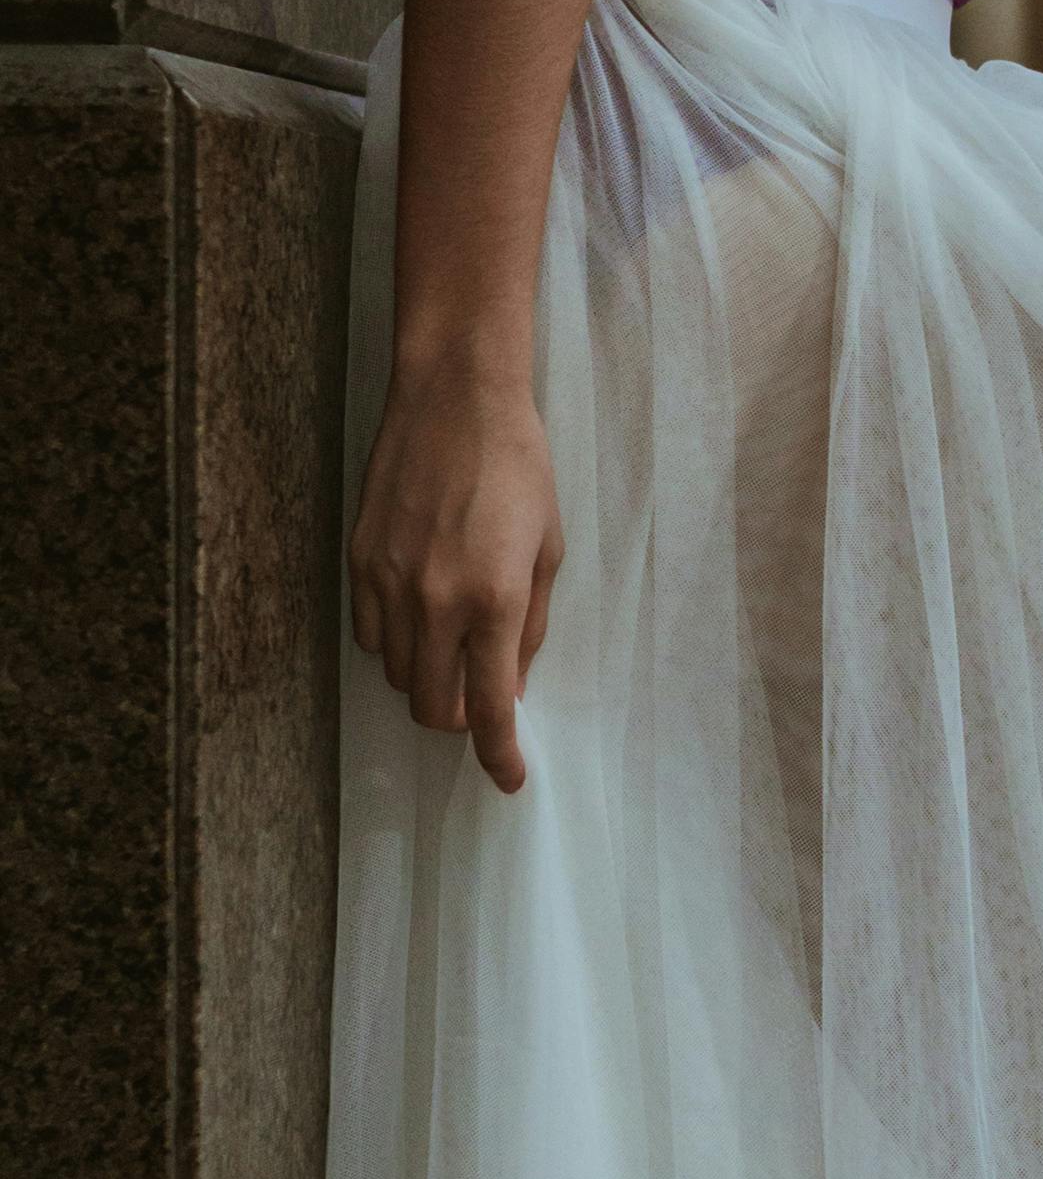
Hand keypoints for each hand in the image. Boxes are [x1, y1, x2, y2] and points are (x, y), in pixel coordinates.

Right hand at [349, 358, 563, 796]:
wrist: (456, 399)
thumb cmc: (519, 469)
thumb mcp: (548, 551)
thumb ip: (528, 628)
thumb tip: (509, 686)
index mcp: (493, 602)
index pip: (489, 709)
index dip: (498, 756)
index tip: (507, 780)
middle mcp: (434, 602)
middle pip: (432, 706)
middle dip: (459, 719)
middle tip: (482, 699)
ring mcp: (388, 583)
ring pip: (397, 674)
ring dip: (428, 679)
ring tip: (455, 645)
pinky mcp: (358, 561)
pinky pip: (368, 634)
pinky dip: (394, 643)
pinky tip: (420, 615)